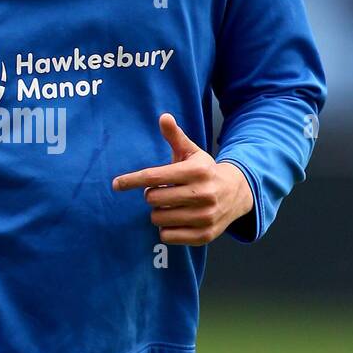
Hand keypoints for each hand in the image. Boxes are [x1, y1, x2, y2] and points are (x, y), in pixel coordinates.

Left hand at [111, 112, 253, 245]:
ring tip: (172, 205)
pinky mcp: (204, 235)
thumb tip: (163, 117)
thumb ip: (175, 136)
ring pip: (158, 218)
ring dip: (159, 212)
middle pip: (153, 199)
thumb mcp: (191, 152)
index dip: (131, 180)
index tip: (116, 184)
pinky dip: (166, 228)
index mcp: (197, 171)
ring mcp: (205, 217)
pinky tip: (178, 219)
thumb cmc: (205, 171)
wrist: (236, 193)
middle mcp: (203, 194)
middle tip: (164, 192)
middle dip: (152, 195)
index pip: (153, 177)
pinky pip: (167, 236)